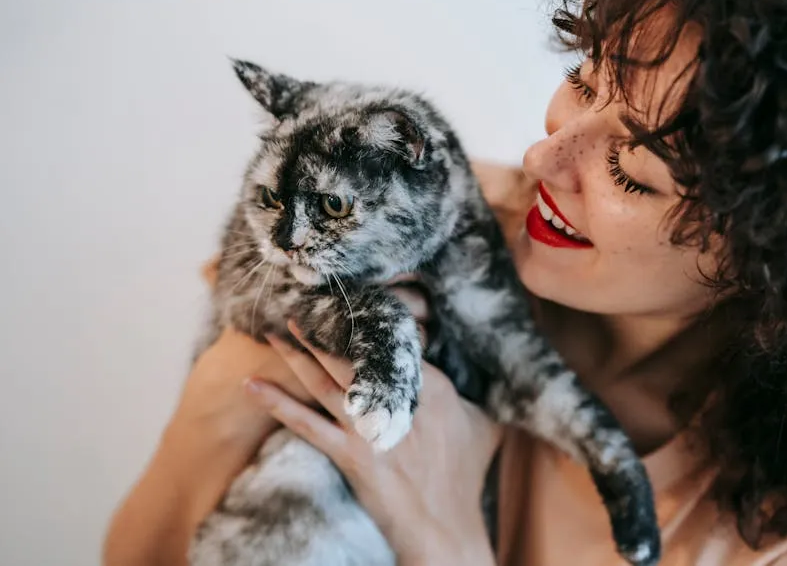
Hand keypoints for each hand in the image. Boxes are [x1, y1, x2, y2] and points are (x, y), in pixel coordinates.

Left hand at [244, 320, 501, 565]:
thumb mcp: (486, 425)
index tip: (346, 310)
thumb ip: (478, 394)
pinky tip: (251, 385)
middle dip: (323, 330)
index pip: (392, 344)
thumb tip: (485, 375)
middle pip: (351, 354)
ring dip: (295, 354)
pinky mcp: (350, 454)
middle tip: (300, 309)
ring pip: (324, 380)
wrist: (446, 526)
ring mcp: (369, 426)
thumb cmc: (467, 477)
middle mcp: (396, 398)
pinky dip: (276, 403)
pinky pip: (304, 423)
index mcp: (432, 385)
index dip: (366, 326)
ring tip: (274, 332)